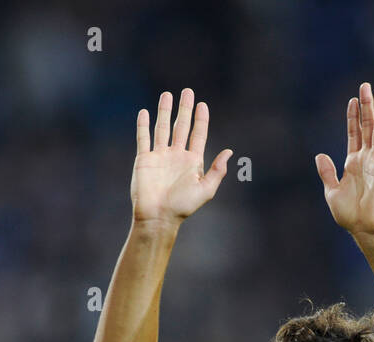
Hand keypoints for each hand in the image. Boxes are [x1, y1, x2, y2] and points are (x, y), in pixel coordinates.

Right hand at [132, 88, 232, 226]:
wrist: (158, 217)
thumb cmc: (183, 207)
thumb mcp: (205, 190)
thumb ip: (217, 170)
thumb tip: (230, 152)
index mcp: (192, 161)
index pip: (198, 135)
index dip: (201, 120)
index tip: (202, 105)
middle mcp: (176, 156)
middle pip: (181, 126)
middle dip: (184, 109)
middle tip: (187, 91)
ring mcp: (160, 156)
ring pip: (163, 128)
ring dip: (165, 111)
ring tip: (167, 94)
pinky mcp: (144, 159)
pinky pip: (143, 138)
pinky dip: (143, 125)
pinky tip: (145, 112)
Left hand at [315, 82, 373, 237]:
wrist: (363, 228)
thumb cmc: (349, 214)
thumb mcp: (331, 191)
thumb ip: (327, 172)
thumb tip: (320, 155)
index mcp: (353, 163)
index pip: (354, 134)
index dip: (352, 117)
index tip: (352, 100)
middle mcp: (366, 159)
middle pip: (366, 127)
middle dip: (366, 107)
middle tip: (366, 86)